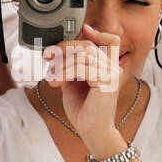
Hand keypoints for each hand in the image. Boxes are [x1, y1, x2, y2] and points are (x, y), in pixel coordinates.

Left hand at [44, 24, 123, 150]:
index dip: (98, 33)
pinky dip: (65, 72)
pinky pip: (82, 67)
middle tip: (48, 57)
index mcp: (108, 67)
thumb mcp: (73, 83)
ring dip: (62, 63)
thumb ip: (70, 67)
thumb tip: (57, 55)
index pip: (111, 41)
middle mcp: (113, 68)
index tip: (83, 29)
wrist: (92, 131)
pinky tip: (56, 82)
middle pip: (88, 45)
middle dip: (64, 47)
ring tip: (51, 76)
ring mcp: (111, 73)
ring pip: (83, 54)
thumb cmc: (84, 110)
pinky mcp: (106, 81)